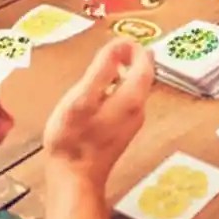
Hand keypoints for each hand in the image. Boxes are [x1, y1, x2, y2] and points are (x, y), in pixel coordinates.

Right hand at [42, 39, 153, 189]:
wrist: (75, 178)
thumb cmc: (74, 138)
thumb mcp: (82, 97)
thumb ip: (102, 69)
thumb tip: (119, 45)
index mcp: (131, 98)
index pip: (145, 65)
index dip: (136, 50)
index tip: (122, 40)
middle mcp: (137, 110)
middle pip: (143, 78)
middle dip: (133, 60)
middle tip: (118, 48)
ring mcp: (130, 124)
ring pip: (135, 91)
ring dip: (126, 75)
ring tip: (109, 65)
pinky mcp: (121, 134)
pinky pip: (126, 103)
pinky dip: (119, 89)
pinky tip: (103, 92)